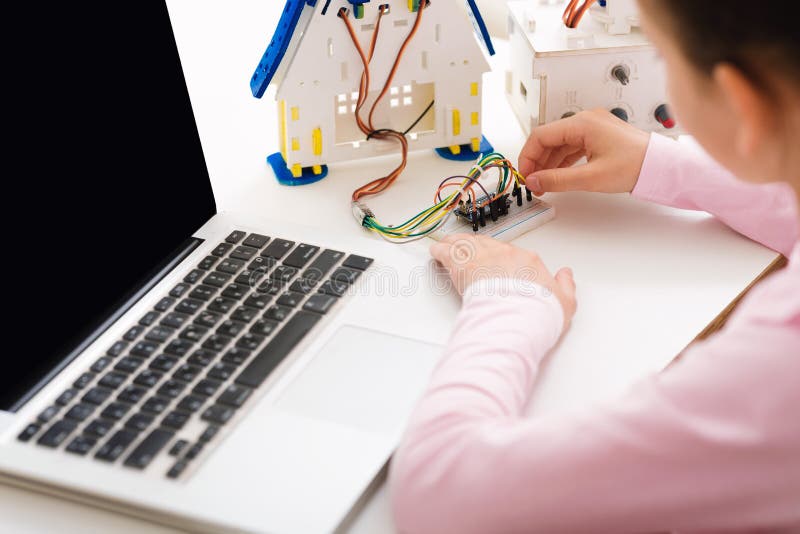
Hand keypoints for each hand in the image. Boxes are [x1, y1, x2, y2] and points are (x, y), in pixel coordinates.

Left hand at [430, 234, 576, 325]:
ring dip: (456, 244)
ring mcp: (482, 256)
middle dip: (476, 247)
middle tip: (467, 250)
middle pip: (486, 244)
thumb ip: (565, 286)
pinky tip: (435, 251)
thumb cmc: (538, 313)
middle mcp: (504, 253)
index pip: (511, 253)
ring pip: (465, 244)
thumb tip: (566, 274)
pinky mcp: (462, 264)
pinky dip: (441, 250)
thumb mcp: (564, 302)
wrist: (518, 317)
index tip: (495, 263)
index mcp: (527, 260)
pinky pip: (447, 251)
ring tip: (448, 246)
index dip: (500, 258)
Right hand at [517, 109, 650, 194]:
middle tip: (533, 182)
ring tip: (544, 183)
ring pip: (560, 143)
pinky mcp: (599, 136)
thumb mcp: (591, 177)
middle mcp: (586, 120)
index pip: (541, 135)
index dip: (528, 156)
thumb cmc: (635, 165)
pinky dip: (562, 161)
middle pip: (549, 138)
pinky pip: (572, 146)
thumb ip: (557, 180)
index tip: (524, 175)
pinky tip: (558, 175)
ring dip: (549, 162)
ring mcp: (593, 127)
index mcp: (582, 123)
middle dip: (537, 161)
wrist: (660, 167)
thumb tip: (534, 181)